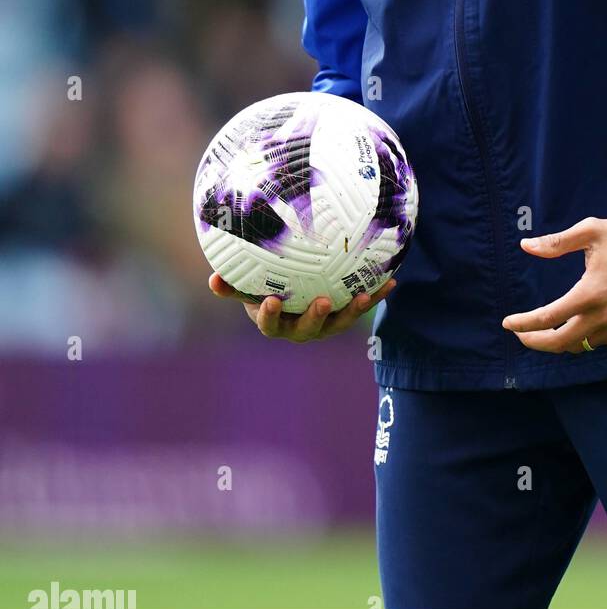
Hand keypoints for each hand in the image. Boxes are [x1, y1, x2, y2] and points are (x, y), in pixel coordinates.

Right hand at [208, 272, 394, 342]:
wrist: (294, 292)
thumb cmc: (264, 288)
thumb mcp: (248, 286)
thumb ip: (232, 285)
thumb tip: (212, 279)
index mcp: (275, 322)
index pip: (270, 323)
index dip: (270, 316)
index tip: (270, 301)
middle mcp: (300, 328)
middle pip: (309, 329)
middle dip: (316, 318)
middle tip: (323, 302)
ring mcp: (325, 324)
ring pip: (340, 322)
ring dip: (354, 309)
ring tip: (364, 296)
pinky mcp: (345, 313)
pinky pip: (361, 303)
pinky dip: (375, 294)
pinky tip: (391, 281)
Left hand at [501, 209, 606, 353]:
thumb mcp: (588, 232)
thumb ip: (554, 243)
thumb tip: (525, 245)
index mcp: (590, 292)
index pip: (548, 318)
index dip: (524, 324)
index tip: (508, 323)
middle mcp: (605, 315)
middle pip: (561, 343)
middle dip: (536, 342)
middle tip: (521, 335)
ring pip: (581, 345)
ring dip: (561, 340)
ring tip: (546, 328)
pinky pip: (599, 341)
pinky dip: (583, 337)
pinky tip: (576, 323)